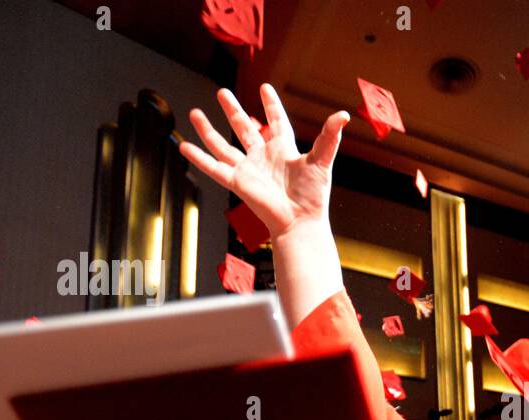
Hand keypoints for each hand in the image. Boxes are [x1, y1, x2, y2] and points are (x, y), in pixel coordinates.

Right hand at [180, 84, 348, 238]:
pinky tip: (184, 146)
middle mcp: (263, 158)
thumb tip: (343, 115)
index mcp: (283, 150)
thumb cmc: (313, 196)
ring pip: (223, 146)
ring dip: (208, 130)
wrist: (299, 222)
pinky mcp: (237, 183)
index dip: (271, 106)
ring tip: (195, 112)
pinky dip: (198, 158)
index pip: (276, 122)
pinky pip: (214, 168)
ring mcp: (248, 170)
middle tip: (222, 92)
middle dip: (233, 110)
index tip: (265, 88)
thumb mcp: (322, 160)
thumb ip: (329, 137)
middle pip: (244, 128)